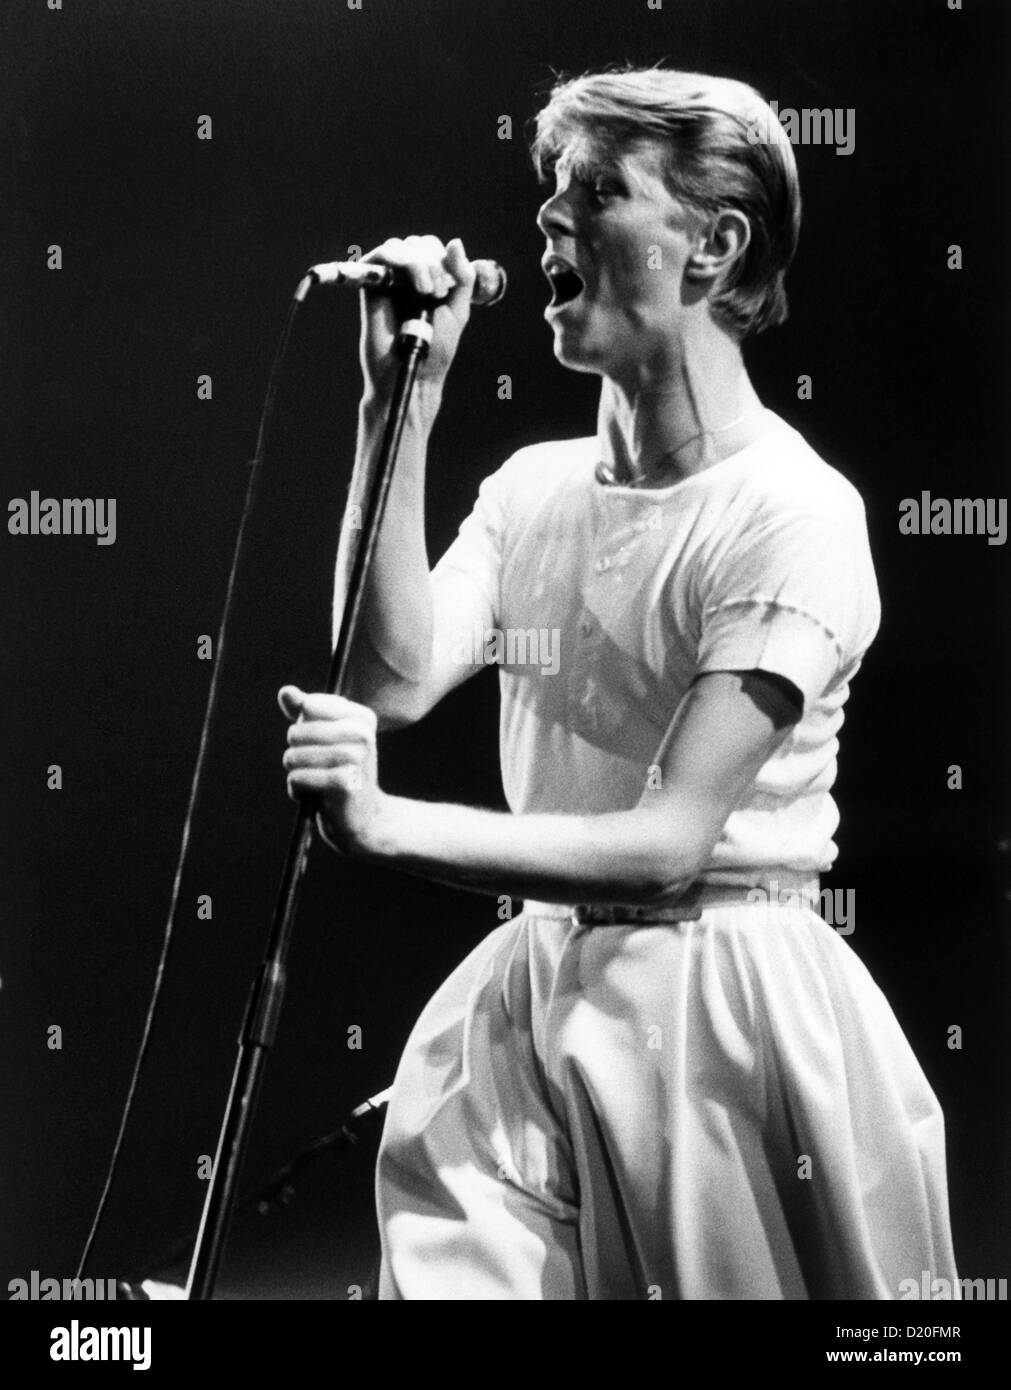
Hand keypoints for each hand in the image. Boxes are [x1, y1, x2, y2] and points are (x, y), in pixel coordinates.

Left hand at [278, 685, 384, 855]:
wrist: (363, 819)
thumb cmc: (340, 774)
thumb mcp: (324, 739)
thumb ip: (304, 712)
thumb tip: (285, 691)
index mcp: (362, 717)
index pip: (308, 706)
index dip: (303, 730)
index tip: (324, 746)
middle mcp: (362, 734)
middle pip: (296, 732)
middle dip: (296, 755)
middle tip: (320, 770)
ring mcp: (355, 759)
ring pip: (292, 757)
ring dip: (297, 774)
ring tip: (318, 784)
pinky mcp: (343, 784)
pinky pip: (295, 779)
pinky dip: (298, 791)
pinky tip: (318, 798)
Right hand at [357, 235, 475, 396]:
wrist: (412, 372)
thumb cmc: (436, 349)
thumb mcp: (458, 310)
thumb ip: (462, 277)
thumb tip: (455, 241)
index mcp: (427, 280)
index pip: (432, 248)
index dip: (443, 260)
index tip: (447, 290)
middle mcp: (406, 278)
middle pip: (417, 243)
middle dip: (432, 261)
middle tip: (437, 293)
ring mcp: (388, 282)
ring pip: (399, 246)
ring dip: (418, 263)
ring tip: (425, 292)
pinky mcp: (372, 288)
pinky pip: (380, 256)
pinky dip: (398, 258)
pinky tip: (413, 282)